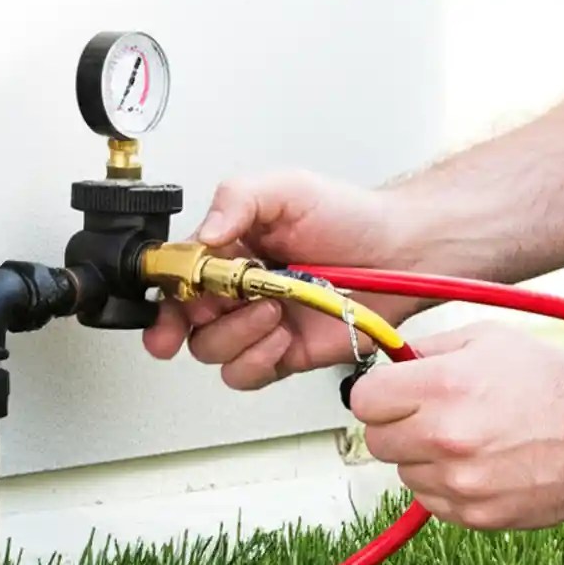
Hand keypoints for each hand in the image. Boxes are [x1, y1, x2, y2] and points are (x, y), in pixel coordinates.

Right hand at [142, 171, 420, 389]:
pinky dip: (256, 360)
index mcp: (228, 250)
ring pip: (212, 351)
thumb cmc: (349, 217)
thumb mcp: (287, 189)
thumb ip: (236, 200)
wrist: (400, 253)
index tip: (166, 304)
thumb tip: (204, 234)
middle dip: (197, 318)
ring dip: (235, 336)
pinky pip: (246, 374)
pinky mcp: (282, 355)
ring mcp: (258, 325)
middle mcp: (237, 290)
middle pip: (185, 321)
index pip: (176, 277)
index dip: (163, 295)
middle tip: (225, 302)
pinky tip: (280, 337)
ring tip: (271, 309)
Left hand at [352, 321, 563, 529]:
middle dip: (396, 425)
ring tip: (467, 439)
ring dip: (423, 458)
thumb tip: (387, 360)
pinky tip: (480, 464)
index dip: (378, 394)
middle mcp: (445, 437)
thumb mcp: (485, 340)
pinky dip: (446, 486)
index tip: (392, 393)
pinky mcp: (477, 514)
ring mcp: (461, 482)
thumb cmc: (550, 380)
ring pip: (404, 473)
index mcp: (443, 386)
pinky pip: (432, 501)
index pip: (364, 401)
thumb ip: (426, 349)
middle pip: (376, 440)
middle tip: (430, 415)